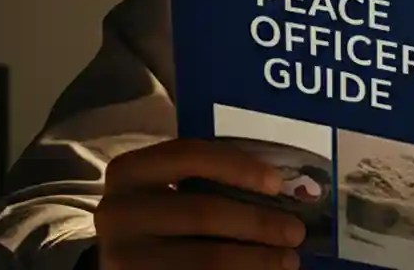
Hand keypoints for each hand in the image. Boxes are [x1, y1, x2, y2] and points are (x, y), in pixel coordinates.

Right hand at [93, 138, 306, 268]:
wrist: (125, 259)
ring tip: (288, 261)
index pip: (189, 155)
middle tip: (296, 232)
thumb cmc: (162, 216)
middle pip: (203, 212)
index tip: (277, 183)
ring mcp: (122, 256)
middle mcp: (117, 212)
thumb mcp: (173, 190)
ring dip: (256, 260)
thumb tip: (283, 188)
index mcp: (130, 172)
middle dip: (258, 222)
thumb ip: (211, 182)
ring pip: (205, 258)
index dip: (237, 166)